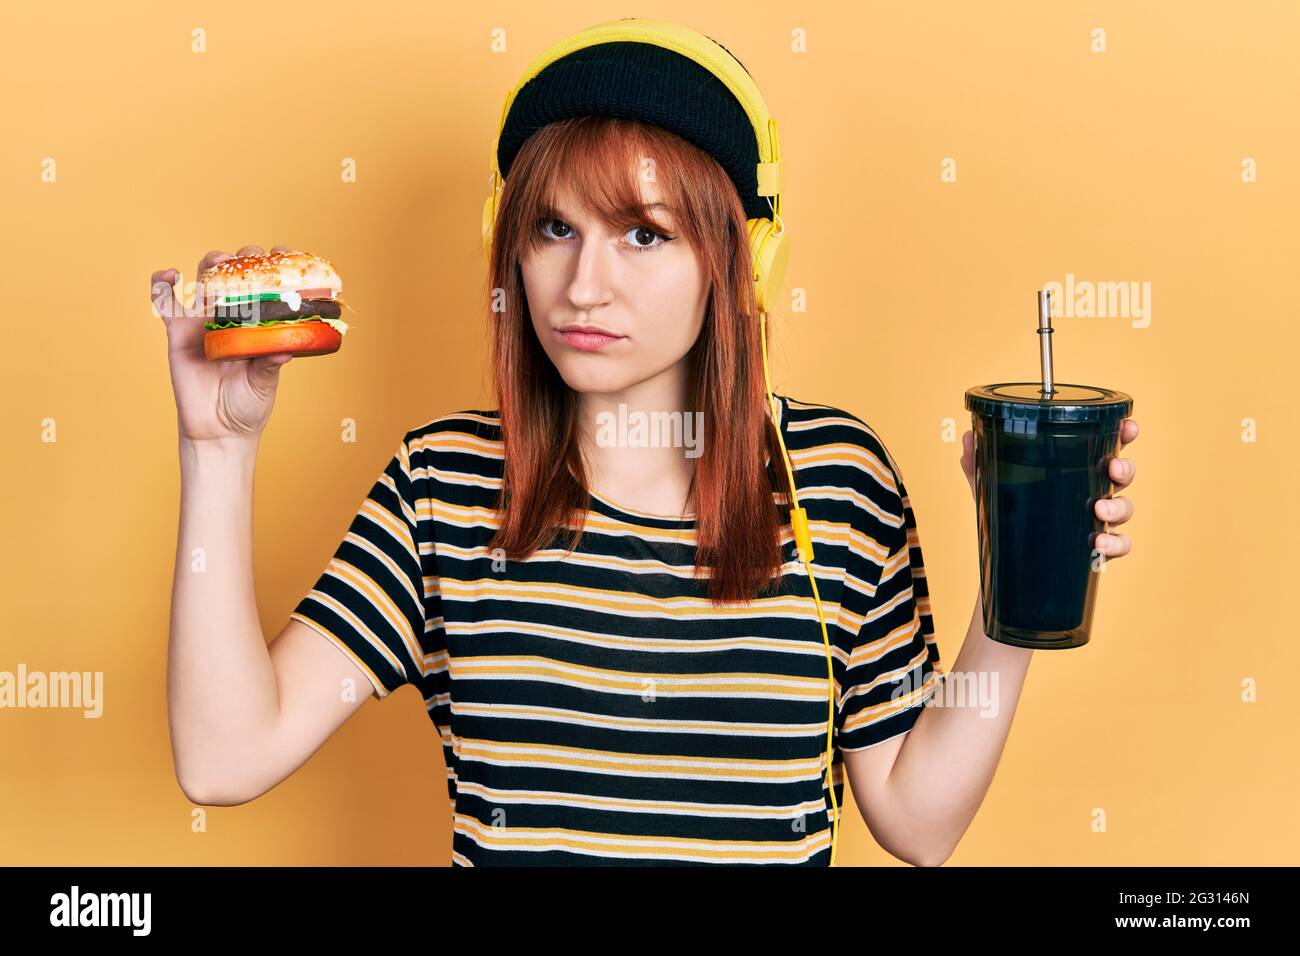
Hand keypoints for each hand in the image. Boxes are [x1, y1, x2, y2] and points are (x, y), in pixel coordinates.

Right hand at [149, 245, 296, 443]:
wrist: (217, 430)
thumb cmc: (247, 405)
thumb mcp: (264, 384)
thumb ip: (270, 365)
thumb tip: (285, 349)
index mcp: (259, 323)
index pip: (269, 286)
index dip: (276, 266)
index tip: (285, 255)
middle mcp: (234, 316)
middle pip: (237, 273)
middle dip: (245, 259)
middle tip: (254, 260)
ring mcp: (205, 320)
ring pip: (204, 277)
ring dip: (211, 262)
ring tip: (218, 262)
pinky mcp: (178, 331)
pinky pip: (165, 302)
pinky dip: (162, 284)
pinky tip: (170, 275)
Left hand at [960, 418, 1139, 560]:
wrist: (1007, 562)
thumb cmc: (1009, 513)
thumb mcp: (991, 485)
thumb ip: (978, 463)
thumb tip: (967, 437)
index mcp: (1074, 469)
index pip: (1105, 446)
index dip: (1123, 434)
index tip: (1128, 425)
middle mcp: (1092, 491)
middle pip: (1122, 474)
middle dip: (1124, 468)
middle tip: (1112, 467)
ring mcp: (1097, 520)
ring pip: (1125, 508)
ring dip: (1119, 506)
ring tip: (1099, 509)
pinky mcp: (1096, 549)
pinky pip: (1119, 546)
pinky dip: (1115, 544)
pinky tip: (1098, 543)